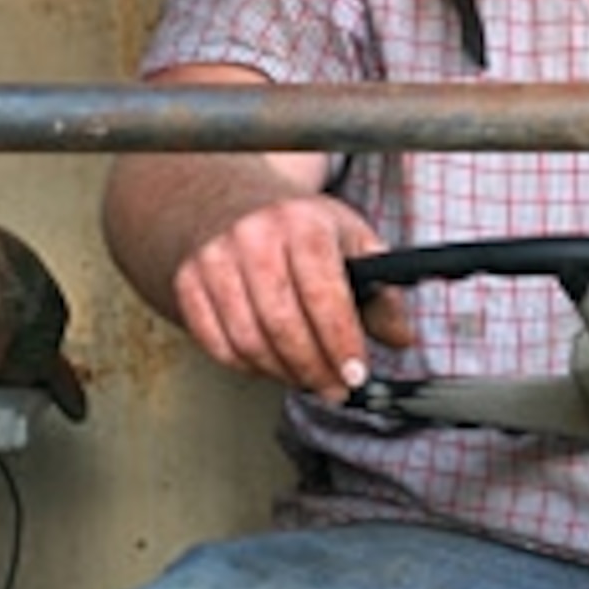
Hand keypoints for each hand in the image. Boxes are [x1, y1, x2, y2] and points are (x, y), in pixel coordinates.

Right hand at [174, 192, 413, 400]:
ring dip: (282, 372)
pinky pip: (216, 343)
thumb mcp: (349, 240)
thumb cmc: (294, 225)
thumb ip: (380, 292)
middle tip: (334, 388)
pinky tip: (269, 363)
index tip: (355, 374)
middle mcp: (253, 237)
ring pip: (249, 340)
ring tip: (305, 377)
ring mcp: (214, 259)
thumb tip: (401, 337)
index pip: (323, 294)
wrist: (228, 200)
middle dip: (315, 368)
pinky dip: (246, 366)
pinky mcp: (188, 281)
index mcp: (302, 223)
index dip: (341, 342)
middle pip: (283, 325)